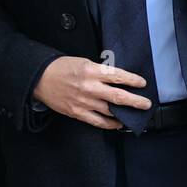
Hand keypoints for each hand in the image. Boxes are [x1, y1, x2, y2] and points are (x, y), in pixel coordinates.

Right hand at [32, 56, 151, 129]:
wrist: (40, 78)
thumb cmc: (62, 67)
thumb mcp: (83, 62)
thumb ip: (99, 71)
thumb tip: (116, 79)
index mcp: (92, 71)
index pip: (118, 76)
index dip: (133, 80)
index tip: (142, 83)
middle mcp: (90, 87)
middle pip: (118, 96)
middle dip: (136, 101)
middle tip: (146, 104)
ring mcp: (84, 102)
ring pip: (110, 111)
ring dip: (125, 114)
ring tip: (134, 115)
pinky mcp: (77, 112)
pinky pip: (98, 121)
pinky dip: (110, 124)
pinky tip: (117, 123)